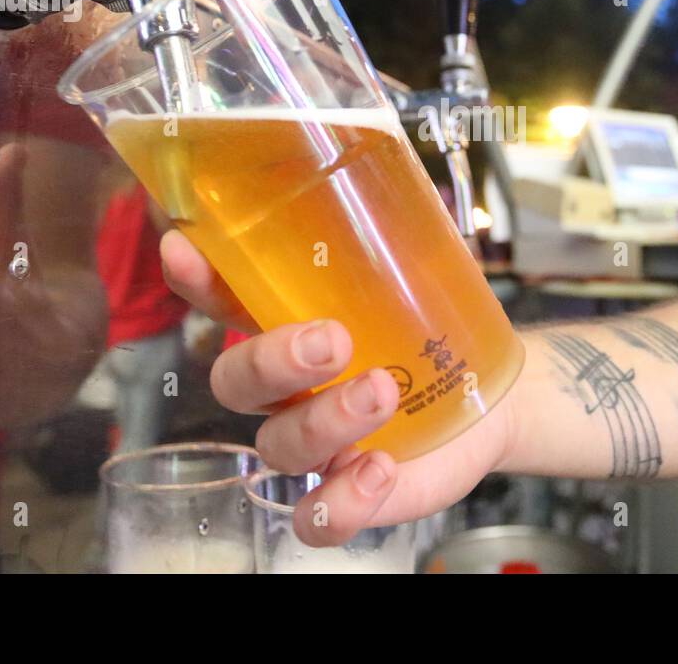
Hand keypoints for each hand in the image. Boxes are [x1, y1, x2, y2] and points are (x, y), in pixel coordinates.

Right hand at [160, 229, 516, 544]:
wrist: (492, 394)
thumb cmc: (437, 325)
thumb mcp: (417, 267)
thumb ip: (389, 226)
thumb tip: (383, 159)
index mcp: (289, 322)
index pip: (223, 299)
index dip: (195, 278)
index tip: (185, 248)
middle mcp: (287, 388)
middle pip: (235, 381)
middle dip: (271, 359)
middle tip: (331, 339)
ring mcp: (315, 444)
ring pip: (278, 447)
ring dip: (324, 419)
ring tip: (384, 389)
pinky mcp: (350, 494)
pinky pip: (316, 517)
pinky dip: (341, 501)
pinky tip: (380, 469)